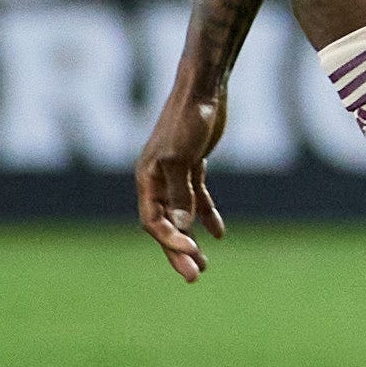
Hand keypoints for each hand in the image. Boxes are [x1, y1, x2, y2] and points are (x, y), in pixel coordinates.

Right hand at [133, 79, 230, 283]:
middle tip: (195, 276)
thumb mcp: (181, 158)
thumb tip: (179, 227)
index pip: (153, 221)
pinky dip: (206, 215)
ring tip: (204, 266)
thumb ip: (179, 193)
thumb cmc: (187, 120)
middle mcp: (156, 179)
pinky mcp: (192, 166)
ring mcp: (175, 173)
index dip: (170, 241)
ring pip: (181, 215)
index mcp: (146, 179)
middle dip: (178, 251)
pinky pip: (196, 198)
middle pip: (165, 225)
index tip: (193, 252)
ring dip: (191, 239)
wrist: (203, 90)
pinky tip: (219, 233)